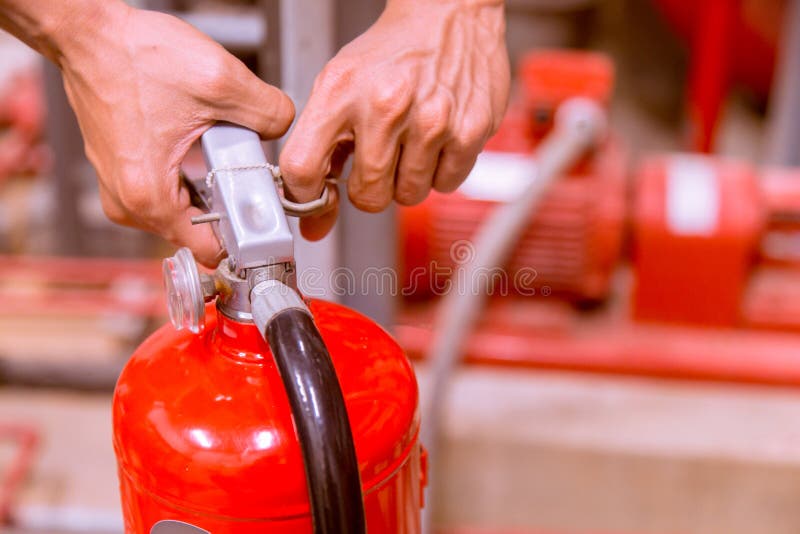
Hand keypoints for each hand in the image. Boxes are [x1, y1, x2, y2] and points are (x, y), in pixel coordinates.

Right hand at [54, 2, 294, 265]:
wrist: (90, 35)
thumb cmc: (135, 56)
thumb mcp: (220, 81)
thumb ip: (269, 113)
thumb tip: (285, 129)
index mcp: (150, 197)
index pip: (211, 252)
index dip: (246, 236)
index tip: (264, 213)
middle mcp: (128, 204)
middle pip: (199, 232)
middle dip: (229, 206)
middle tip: (244, 168)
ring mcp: (120, 192)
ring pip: (185, 213)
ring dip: (210, 190)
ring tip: (219, 152)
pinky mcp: (120, 177)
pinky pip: (168, 195)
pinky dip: (189, 179)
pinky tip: (199, 149)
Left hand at [279, 0, 508, 240]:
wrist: (448, 14)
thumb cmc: (393, 52)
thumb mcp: (340, 84)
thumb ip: (321, 146)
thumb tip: (315, 216)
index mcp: (341, 92)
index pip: (303, 168)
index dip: (307, 198)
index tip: (317, 203)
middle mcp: (386, 106)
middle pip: (367, 197)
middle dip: (370, 187)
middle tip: (380, 157)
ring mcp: (432, 120)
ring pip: (409, 196)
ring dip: (408, 178)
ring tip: (412, 140)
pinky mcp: (470, 131)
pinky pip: (446, 184)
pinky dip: (441, 170)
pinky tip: (438, 138)